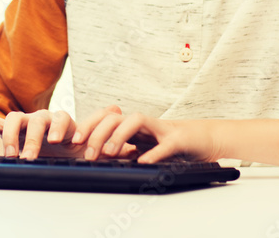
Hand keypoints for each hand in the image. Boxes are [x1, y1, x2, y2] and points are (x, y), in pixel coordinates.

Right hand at [0, 105, 130, 158]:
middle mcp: (39, 119)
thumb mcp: (82, 151)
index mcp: (60, 123)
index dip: (60, 127)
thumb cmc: (61, 153)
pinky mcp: (0, 128)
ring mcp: (19, 122)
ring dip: (11, 136)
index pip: (63, 117)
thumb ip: (103, 148)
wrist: (33, 151)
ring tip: (12, 155)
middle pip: (36, 118)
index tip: (59, 143)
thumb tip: (131, 147)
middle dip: (32, 138)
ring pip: (13, 118)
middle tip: (29, 157)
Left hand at [74, 110, 219, 163]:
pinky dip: (153, 152)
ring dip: (119, 135)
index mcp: (132, 126)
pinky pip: (165, 144)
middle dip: (98, 133)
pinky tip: (142, 161)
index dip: (89, 126)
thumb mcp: (142, 149)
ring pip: (136, 121)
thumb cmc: (170, 145)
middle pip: (115, 117)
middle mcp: (144, 124)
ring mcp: (161, 129)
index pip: (106, 118)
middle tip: (88, 153)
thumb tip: (98, 160)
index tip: (74, 141)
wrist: (204, 140)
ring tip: (108, 153)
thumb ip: (124, 152)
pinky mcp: (179, 139)